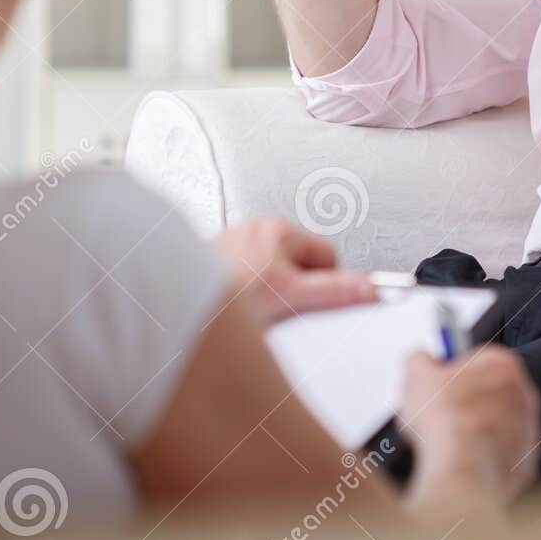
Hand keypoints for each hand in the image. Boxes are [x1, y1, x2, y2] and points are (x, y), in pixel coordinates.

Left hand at [213, 217, 375, 326]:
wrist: (170, 306)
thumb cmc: (222, 294)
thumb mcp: (290, 295)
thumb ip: (335, 291)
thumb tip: (369, 287)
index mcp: (277, 229)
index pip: (327, 255)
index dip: (325, 283)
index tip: (312, 299)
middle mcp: (252, 230)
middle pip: (298, 264)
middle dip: (292, 288)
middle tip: (276, 308)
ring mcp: (229, 245)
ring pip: (269, 272)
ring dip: (265, 293)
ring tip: (250, 310)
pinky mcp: (210, 263)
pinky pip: (241, 279)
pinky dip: (240, 294)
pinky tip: (231, 308)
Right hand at [398, 347, 540, 518]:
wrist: (464, 471)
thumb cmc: (446, 422)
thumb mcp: (416, 375)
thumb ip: (419, 359)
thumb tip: (419, 360)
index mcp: (503, 365)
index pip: (475, 358)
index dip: (450, 371)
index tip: (435, 382)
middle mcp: (524, 395)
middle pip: (486, 391)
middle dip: (461, 401)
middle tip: (436, 413)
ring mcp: (528, 431)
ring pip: (493, 425)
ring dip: (471, 430)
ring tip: (443, 442)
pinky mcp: (525, 463)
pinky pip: (498, 455)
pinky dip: (480, 457)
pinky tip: (458, 460)